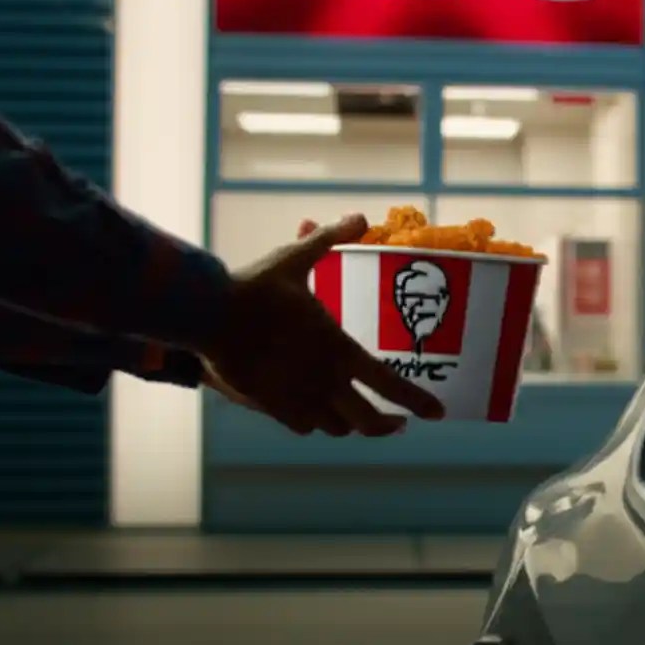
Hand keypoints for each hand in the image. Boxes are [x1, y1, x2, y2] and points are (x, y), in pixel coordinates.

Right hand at [200, 214, 443, 435]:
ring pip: (336, 427)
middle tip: (399, 423)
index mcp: (339, 350)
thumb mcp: (296, 258)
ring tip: (358, 416)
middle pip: (368, 421)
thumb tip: (359, 217)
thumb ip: (330, 240)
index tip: (436, 413)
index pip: (390, 384)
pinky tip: (317, 415)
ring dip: (351, 424)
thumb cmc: (255, 287)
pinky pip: (304, 426)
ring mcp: (298, 399)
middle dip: (388, 426)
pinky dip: (316, 423)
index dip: (417, 401)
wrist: (207, 316)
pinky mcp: (271, 407)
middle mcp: (325, 382)